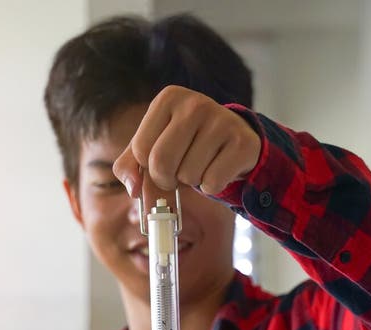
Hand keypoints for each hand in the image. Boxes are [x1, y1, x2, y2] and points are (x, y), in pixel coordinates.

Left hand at [113, 86, 260, 198]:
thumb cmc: (187, 144)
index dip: (148, 168)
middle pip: (161, 163)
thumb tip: (133, 188)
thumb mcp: (154, 144)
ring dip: (193, 181)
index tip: (162, 162)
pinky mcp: (241, 142)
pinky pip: (213, 183)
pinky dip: (212, 186)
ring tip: (202, 164)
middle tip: (178, 173)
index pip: (141, 150)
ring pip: (188, 176)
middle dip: (167, 179)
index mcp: (168, 98)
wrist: (234, 138)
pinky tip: (218, 168)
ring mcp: (221, 121)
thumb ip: (130, 165)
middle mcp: (194, 104)